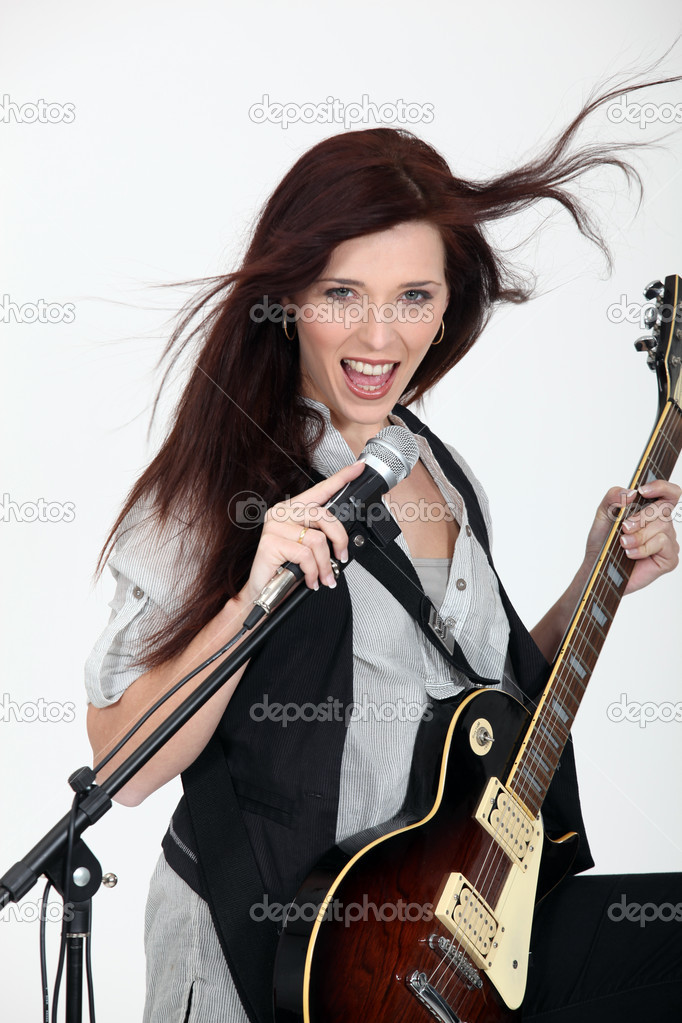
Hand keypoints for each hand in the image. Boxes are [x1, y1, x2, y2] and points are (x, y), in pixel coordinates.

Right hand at [237, 460, 365, 606]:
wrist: (263, 593)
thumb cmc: (285, 570)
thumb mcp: (308, 549)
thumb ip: (322, 535)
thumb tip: (344, 536)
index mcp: (291, 510)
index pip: (320, 490)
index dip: (341, 479)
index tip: (357, 469)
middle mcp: (281, 513)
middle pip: (323, 516)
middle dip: (339, 540)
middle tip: (341, 557)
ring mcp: (274, 526)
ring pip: (317, 540)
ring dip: (325, 564)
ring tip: (323, 577)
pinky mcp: (270, 542)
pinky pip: (305, 555)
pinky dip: (313, 572)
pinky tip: (310, 580)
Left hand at [584, 480, 680, 594]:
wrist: (599, 567)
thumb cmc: (604, 541)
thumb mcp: (603, 514)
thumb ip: (613, 497)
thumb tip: (632, 492)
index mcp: (651, 510)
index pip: (669, 493)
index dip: (661, 487)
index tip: (642, 490)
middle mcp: (663, 524)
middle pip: (663, 509)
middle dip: (641, 517)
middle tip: (624, 527)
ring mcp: (669, 541)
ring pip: (662, 527)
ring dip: (638, 536)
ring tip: (623, 544)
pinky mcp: (670, 558)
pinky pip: (662, 543)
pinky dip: (643, 548)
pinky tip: (630, 554)